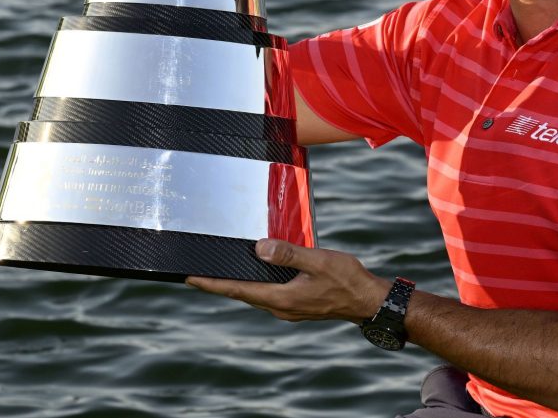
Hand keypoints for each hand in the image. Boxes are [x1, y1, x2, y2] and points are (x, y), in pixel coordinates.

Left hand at [186, 239, 388, 323]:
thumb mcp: (317, 261)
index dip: (213, 284)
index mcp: (281, 298)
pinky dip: (257, 283)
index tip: (190, 279)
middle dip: (221, 283)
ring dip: (239, 284)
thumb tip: (259, 248)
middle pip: (242, 294)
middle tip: (200, 273)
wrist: (367, 301)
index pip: (238, 290)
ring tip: (223, 271)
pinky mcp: (296, 305)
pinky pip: (269, 293)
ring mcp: (288, 309)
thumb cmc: (346, 279)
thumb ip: (288, 254)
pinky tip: (258, 272)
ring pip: (255, 294)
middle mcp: (280, 308)